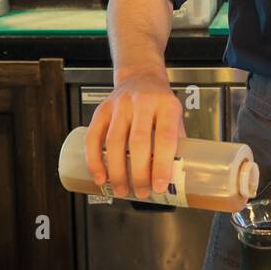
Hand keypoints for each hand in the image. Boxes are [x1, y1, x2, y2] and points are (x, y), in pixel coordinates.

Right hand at [84, 73, 184, 200]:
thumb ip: (176, 143)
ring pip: (114, 141)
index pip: (165, 136)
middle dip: (139, 172)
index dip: (162, 164)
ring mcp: (120, 105)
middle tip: (141, 192)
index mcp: (166, 105)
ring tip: (122, 191)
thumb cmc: (160, 104)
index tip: (160, 186)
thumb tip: (178, 180)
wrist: (140, 76)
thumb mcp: (175, 116)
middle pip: (138, 141)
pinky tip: (100, 177)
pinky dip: (94, 160)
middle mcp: (143, 102)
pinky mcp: (101, 109)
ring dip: (117, 171)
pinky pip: (93, 137)